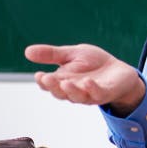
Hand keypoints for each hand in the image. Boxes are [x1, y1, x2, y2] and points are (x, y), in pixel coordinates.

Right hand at [25, 44, 145, 115]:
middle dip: (53, 86)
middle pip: (60, 92)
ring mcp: (90, 93)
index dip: (43, 82)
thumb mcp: (72, 54)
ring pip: (77, 96)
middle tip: (47, 78)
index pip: (49, 84)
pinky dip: (92, 89)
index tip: (38, 75)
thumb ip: (52, 54)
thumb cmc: (94, 64)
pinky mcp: (105, 93)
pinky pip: (97, 94)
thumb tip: (27, 51)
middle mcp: (74, 90)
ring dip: (71, 90)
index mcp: (63, 81)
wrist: (119, 71)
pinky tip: (88, 82)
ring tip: (66, 82)